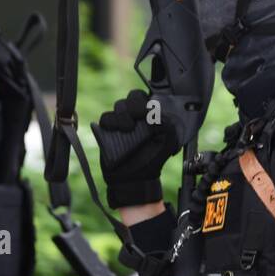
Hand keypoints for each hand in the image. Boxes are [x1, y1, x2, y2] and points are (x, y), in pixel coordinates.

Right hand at [91, 90, 182, 208]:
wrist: (135, 178)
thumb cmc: (153, 159)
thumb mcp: (168, 142)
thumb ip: (169, 126)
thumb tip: (158, 114)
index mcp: (150, 116)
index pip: (147, 97)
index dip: (146, 101)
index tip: (148, 112)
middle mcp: (135, 116)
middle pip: (132, 97)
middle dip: (135, 105)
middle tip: (137, 117)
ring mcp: (121, 121)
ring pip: (119, 105)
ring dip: (124, 115)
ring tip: (128, 129)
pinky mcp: (107, 130)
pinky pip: (105, 118)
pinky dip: (110, 122)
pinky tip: (116, 130)